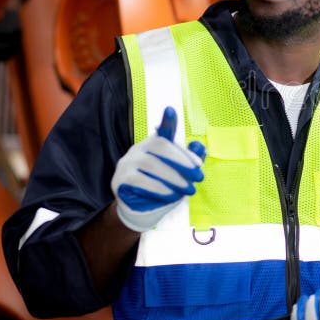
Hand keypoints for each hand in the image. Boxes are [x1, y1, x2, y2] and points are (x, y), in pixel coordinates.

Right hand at [111, 107, 205, 231]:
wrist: (141, 209)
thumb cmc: (164, 186)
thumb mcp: (181, 174)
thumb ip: (191, 161)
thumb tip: (199, 146)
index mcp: (155, 144)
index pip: (163, 131)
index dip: (167, 121)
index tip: (170, 110)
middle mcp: (139, 149)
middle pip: (160, 147)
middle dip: (183, 162)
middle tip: (199, 176)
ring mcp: (127, 163)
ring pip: (151, 165)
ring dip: (174, 178)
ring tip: (189, 189)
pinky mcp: (120, 180)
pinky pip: (140, 181)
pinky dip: (158, 188)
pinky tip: (171, 195)